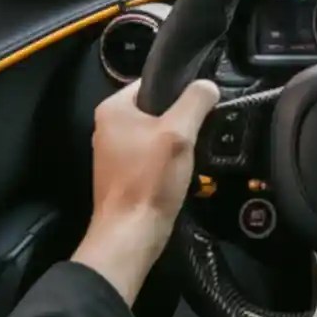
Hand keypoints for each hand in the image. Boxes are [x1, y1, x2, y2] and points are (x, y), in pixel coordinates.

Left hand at [71, 79, 218, 303]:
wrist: (131, 234)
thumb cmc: (150, 179)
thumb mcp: (179, 132)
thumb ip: (196, 101)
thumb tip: (208, 86)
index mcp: (113, 108)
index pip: (153, 82)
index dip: (180, 89)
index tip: (203, 103)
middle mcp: (108, 126)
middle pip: (156, 108)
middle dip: (180, 118)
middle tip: (203, 127)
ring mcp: (114, 152)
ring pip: (156, 133)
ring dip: (176, 141)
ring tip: (196, 149)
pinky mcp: (124, 174)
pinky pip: (152, 155)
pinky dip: (168, 160)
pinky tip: (184, 169)